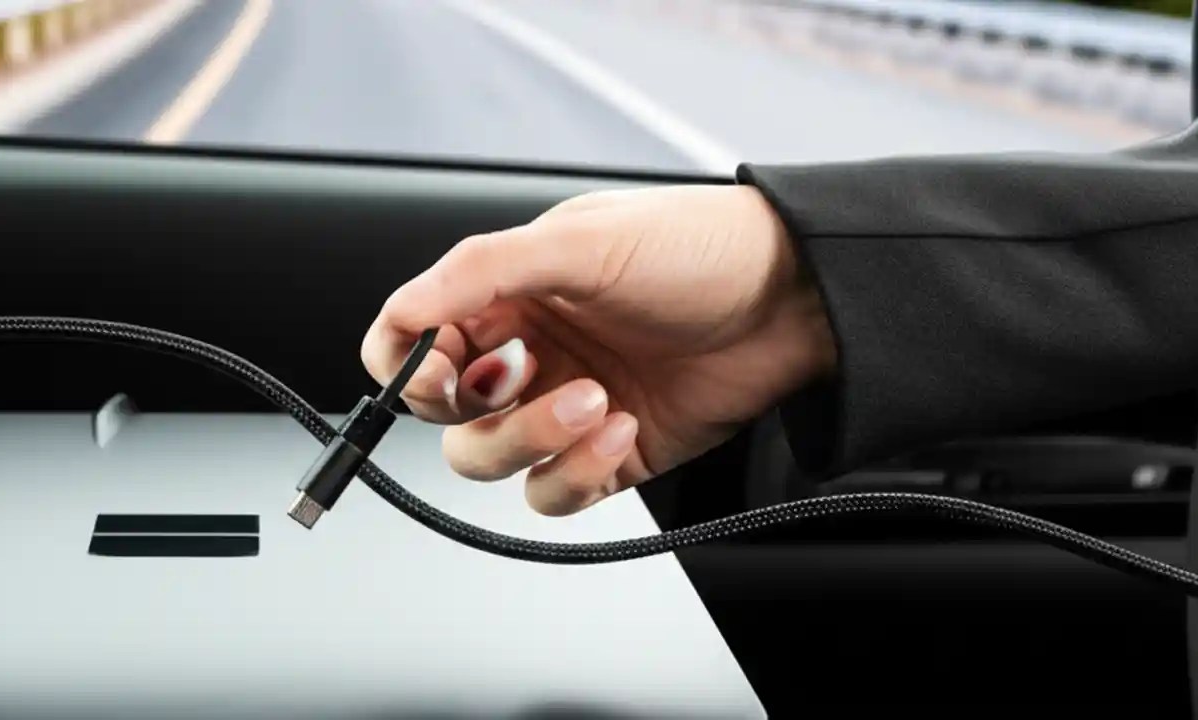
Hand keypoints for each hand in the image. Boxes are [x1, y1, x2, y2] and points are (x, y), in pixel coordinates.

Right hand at [361, 185, 835, 515]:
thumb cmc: (696, 248)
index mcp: (508, 293)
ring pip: (497, 460)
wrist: (795, 298)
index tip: (436, 375)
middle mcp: (530, 351)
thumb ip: (480, 273)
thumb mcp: (580, 241)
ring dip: (534, 440)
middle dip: (478, 411)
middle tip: (519, 381)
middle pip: (448, 416)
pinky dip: (578, 471)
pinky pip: (557, 490)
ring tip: (595, 401)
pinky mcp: (610, 454)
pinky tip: (622, 427)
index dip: (407, 366)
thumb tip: (401, 311)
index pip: (414, 341)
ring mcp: (567, 407)